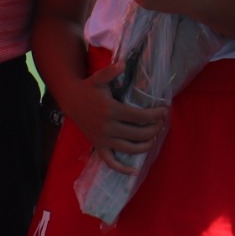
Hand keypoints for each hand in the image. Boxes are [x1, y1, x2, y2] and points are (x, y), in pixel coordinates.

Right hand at [57, 53, 165, 174]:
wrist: (70, 100)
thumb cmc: (88, 88)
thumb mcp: (98, 78)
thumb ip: (111, 72)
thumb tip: (123, 63)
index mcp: (111, 110)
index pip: (139, 116)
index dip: (155, 115)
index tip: (164, 111)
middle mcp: (108, 127)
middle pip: (138, 133)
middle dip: (154, 129)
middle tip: (160, 124)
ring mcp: (103, 139)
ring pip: (129, 149)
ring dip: (145, 146)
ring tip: (153, 138)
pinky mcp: (98, 145)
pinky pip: (110, 161)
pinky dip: (122, 169)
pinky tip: (134, 171)